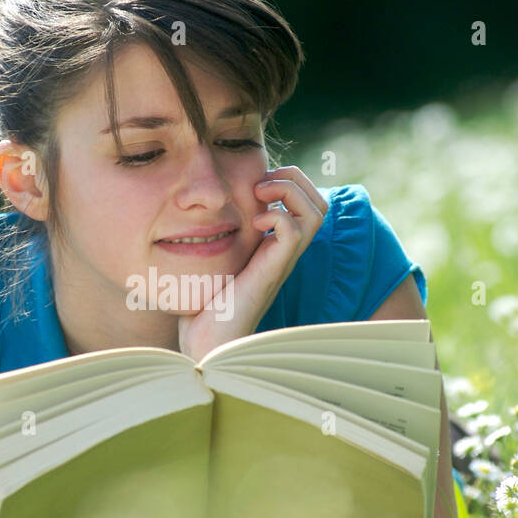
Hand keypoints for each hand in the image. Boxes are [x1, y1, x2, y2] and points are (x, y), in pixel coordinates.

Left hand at [177, 166, 326, 364]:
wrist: (206, 338)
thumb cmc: (205, 300)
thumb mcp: (214, 256)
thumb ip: (218, 233)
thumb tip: (197, 207)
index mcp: (276, 244)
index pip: (308, 200)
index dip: (289, 180)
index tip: (255, 182)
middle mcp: (286, 251)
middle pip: (320, 201)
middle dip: (294, 179)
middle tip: (260, 184)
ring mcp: (283, 260)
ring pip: (316, 211)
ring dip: (288, 192)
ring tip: (259, 197)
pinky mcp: (274, 270)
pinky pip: (293, 230)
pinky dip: (276, 216)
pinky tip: (254, 224)